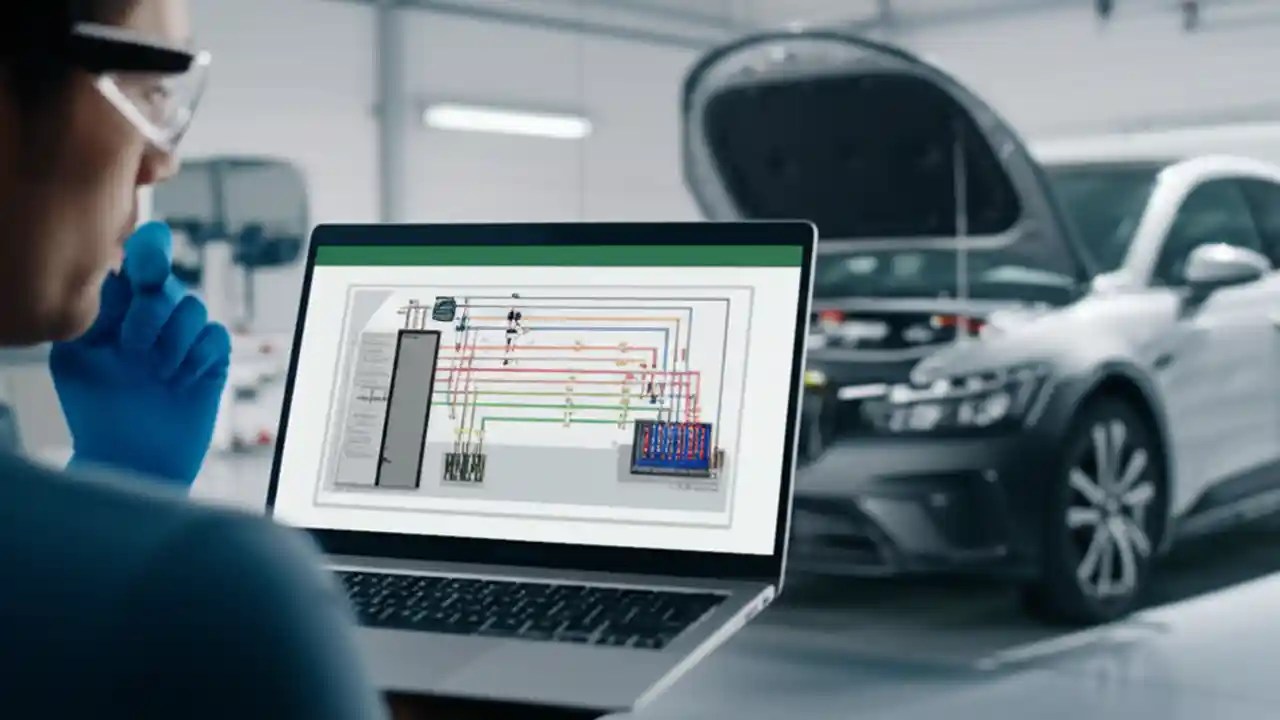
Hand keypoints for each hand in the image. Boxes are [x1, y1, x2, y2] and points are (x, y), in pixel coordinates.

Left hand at [50, 222, 231, 488]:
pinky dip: (196, 358)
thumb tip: (118, 268)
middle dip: (151, 310)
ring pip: (193, 307)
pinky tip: (179, 383)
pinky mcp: (210, 360)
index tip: (149, 250)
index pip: (134, 265)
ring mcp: (182, 340)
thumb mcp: (79, 356)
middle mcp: (152, 320)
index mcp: (116, 311)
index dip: (148, 249)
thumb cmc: (95, 410)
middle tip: (132, 346)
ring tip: (156, 373)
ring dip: (172, 341)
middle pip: (165, 283)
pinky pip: (215, 336)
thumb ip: (96, 311)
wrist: (131, 460)